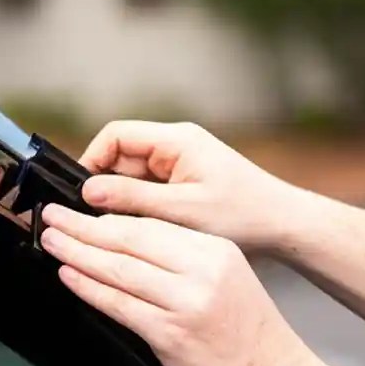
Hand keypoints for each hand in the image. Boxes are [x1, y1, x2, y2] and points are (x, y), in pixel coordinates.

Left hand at [39, 204, 322, 365]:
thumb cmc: (251, 341)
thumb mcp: (227, 283)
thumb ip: (185, 264)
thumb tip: (127, 249)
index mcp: (217, 250)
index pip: (151, 224)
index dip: (108, 216)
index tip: (79, 210)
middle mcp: (203, 269)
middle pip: (129, 239)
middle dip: (83, 227)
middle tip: (51, 215)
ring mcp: (187, 301)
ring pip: (118, 268)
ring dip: (77, 252)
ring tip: (51, 240)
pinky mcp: (172, 334)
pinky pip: (119, 304)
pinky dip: (89, 288)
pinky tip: (68, 276)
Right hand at [77, 121, 305, 252]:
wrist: (283, 225)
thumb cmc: (241, 215)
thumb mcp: (181, 211)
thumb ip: (131, 199)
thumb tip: (88, 191)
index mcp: (176, 140)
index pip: (115, 135)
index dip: (91, 160)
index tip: (80, 194)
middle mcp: (176, 144)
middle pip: (120, 156)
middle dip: (106, 186)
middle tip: (97, 218)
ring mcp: (180, 163)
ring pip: (132, 176)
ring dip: (124, 200)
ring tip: (123, 228)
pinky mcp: (185, 181)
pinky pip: (148, 189)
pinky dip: (140, 207)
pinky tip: (143, 230)